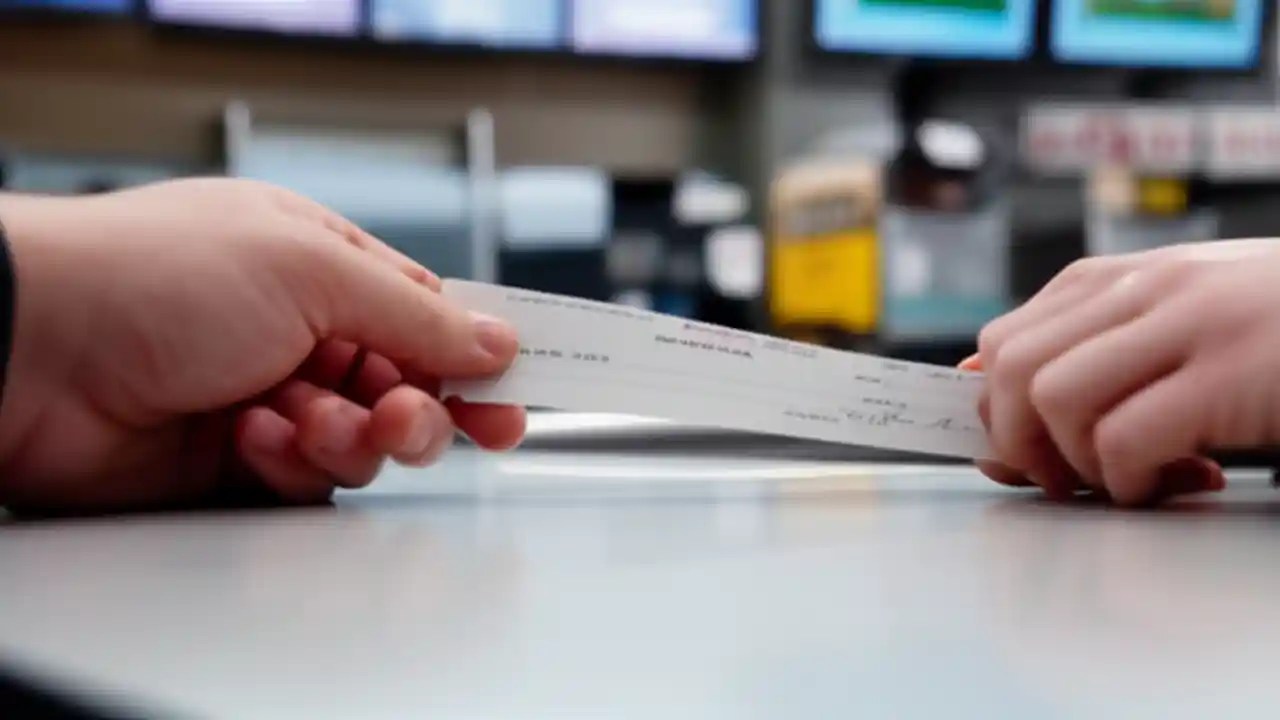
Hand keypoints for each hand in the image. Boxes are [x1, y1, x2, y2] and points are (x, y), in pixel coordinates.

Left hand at [0, 179, 524, 513]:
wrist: (29, 351)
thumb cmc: (153, 275)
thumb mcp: (311, 268)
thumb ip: (416, 315)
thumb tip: (497, 340)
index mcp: (324, 266)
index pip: (430, 316)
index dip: (480, 357)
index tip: (522, 391)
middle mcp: (303, 331)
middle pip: (409, 389)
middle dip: (418, 412)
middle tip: (403, 419)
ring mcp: (273, 396)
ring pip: (365, 443)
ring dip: (349, 438)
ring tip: (306, 421)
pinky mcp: (239, 459)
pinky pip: (307, 477)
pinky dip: (290, 460)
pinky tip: (249, 433)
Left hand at [969, 239, 1279, 505]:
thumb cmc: (1277, 336)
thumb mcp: (1173, 332)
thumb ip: (1089, 355)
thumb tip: (980, 392)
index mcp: (1120, 278)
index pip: (1003, 342)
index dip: (993, 412)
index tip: (1020, 456)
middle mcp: (1144, 288)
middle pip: (1013, 370)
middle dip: (1019, 444)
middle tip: (1067, 482)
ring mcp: (1189, 324)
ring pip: (1055, 399)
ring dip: (1077, 463)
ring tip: (1130, 481)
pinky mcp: (1232, 372)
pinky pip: (1126, 438)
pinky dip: (1134, 482)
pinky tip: (1183, 482)